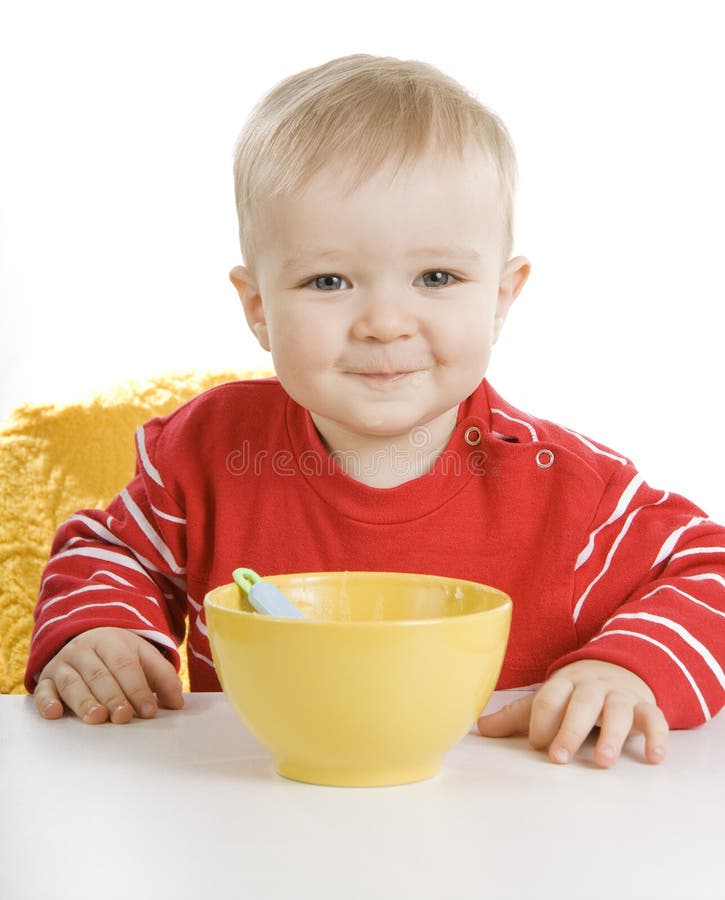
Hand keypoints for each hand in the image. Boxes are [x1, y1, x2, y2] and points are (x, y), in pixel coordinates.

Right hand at [34, 627, 183, 723]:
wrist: (85, 635)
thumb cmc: (119, 655)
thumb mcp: (143, 657)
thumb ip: (162, 677)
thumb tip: (177, 703)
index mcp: (112, 642)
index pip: (126, 666)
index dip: (138, 688)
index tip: (149, 710)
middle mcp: (85, 650)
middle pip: (100, 675)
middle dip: (113, 697)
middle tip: (124, 717)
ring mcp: (63, 664)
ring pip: (73, 683)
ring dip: (84, 701)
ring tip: (97, 718)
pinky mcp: (46, 679)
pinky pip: (43, 690)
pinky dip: (47, 702)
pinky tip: (55, 714)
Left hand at [477, 659, 668, 766]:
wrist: (618, 670)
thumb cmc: (575, 694)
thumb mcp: (548, 700)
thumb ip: (516, 716)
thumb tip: (478, 728)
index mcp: (564, 683)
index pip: (550, 697)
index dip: (541, 720)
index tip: (537, 744)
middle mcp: (593, 686)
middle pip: (582, 703)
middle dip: (569, 729)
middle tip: (558, 757)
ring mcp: (621, 695)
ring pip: (618, 710)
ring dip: (612, 735)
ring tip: (602, 762)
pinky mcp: (646, 706)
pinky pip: (655, 718)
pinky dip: (658, 736)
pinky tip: (654, 757)